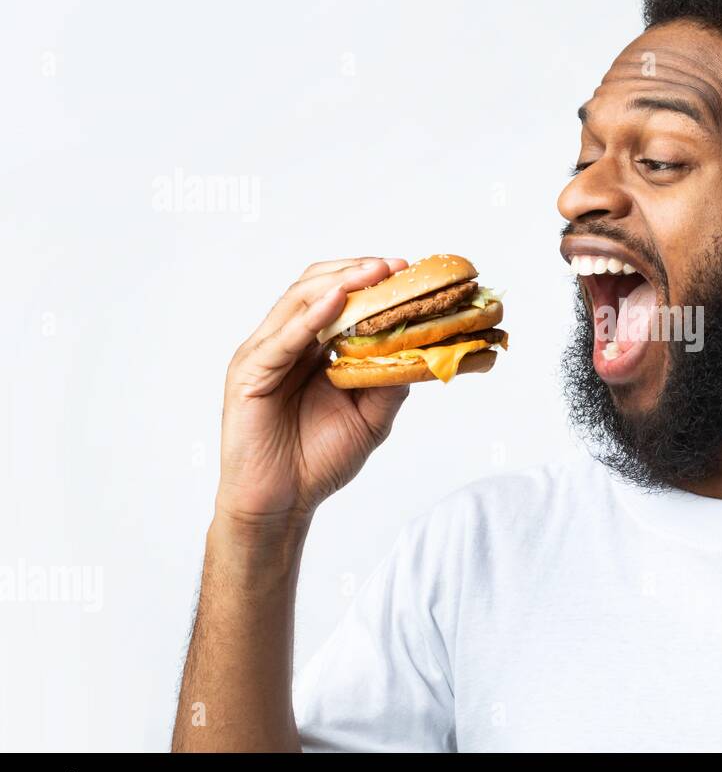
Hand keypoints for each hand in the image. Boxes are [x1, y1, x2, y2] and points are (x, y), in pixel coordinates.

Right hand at [213, 257, 410, 549]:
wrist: (283, 504)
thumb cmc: (318, 461)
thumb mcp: (371, 416)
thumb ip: (389, 380)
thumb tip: (421, 348)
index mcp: (311, 349)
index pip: (338, 298)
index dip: (371, 282)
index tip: (409, 272)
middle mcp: (285, 343)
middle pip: (316, 288)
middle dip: (357, 272)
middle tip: (396, 267)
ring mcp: (264, 355)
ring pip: (298, 303)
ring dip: (338, 283)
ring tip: (373, 273)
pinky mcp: (249, 373)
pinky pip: (283, 338)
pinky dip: (311, 317)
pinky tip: (338, 301)